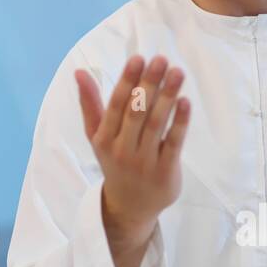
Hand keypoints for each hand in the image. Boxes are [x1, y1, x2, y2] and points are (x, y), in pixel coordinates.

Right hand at [75, 55, 189, 239]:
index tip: (138, 58)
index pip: (115, 106)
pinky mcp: (165, 171)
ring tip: (177, 73)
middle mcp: (122, 150)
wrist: (130, 208)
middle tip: (161, 59)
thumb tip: (80, 72)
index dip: (127, 81)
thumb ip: (90, 104)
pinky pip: (173, 142)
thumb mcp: (97, 137)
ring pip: (156, 124)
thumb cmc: (115, 163)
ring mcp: (144, 162)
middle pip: (136, 112)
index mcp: (104, 139)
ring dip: (167, 97)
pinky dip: (180, 122)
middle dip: (149, 84)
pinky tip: (186, 102)